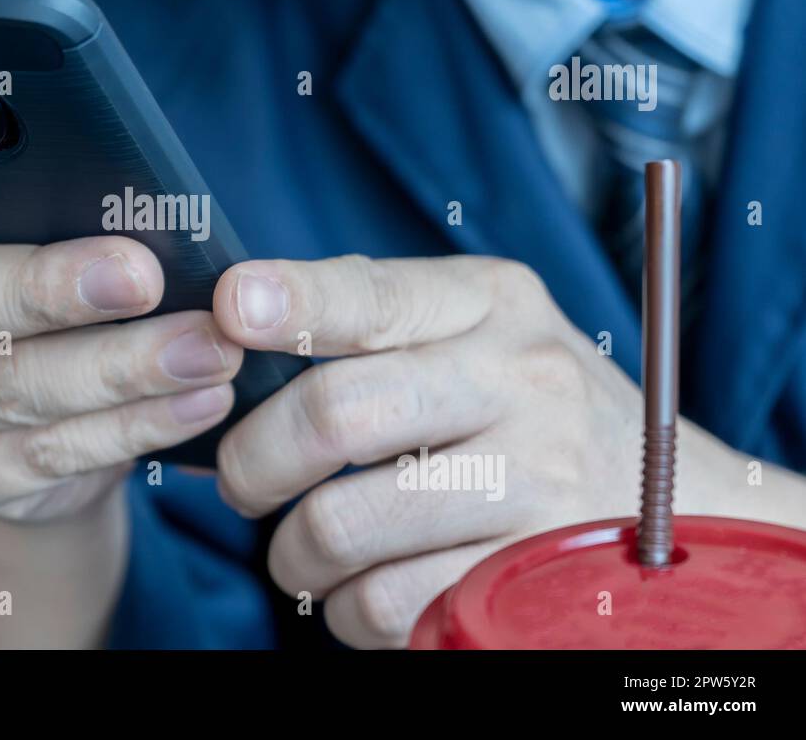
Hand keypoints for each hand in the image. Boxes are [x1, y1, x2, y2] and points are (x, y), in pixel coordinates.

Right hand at [0, 117, 242, 522]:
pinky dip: (136, 425)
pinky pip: (49, 455)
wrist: (0, 421)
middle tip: (139, 274)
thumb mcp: (3, 233)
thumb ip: (24, 201)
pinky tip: (196, 399)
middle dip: (46, 289)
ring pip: (9, 390)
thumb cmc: (9, 285)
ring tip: (206, 344)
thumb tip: (133, 186)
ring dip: (121, 367)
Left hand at [211, 254, 728, 647]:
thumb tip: (233, 322)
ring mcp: (534, 480)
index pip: (373, 294)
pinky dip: (347, 608)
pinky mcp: (530, 576)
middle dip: (253, 459)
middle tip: (240, 481)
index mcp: (490, 304)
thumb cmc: (532, 404)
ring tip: (301, 547)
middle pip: (338, 413)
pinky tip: (362, 587)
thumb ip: (370, 319)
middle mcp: (520, 381)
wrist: (671, 502)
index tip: (230, 309)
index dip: (292, 301)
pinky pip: (386, 604)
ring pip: (343, 524)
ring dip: (292, 550)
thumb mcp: (477, 329)